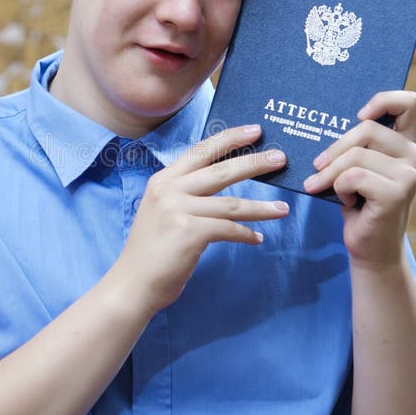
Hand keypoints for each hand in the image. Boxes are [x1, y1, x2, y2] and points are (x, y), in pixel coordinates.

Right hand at [119, 125, 288, 315]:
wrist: (132, 284)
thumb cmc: (152, 251)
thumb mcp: (162, 212)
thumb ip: (185, 195)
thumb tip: (222, 182)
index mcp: (163, 181)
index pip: (201, 151)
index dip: (229, 139)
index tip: (255, 130)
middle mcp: (168, 190)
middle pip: (221, 171)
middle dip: (254, 163)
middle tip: (280, 158)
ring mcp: (178, 211)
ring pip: (231, 204)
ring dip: (261, 207)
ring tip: (283, 208)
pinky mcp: (189, 233)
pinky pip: (228, 229)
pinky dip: (246, 234)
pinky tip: (257, 238)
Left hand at [303, 91, 415, 265]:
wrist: (370, 249)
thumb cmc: (359, 203)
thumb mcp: (360, 168)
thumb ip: (358, 144)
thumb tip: (325, 118)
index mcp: (410, 144)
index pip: (408, 103)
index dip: (382, 100)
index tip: (357, 115)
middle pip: (367, 129)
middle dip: (334, 148)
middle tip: (317, 166)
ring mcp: (411, 175)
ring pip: (355, 156)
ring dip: (330, 173)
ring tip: (324, 186)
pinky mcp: (397, 194)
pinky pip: (353, 177)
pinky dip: (338, 187)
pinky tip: (344, 201)